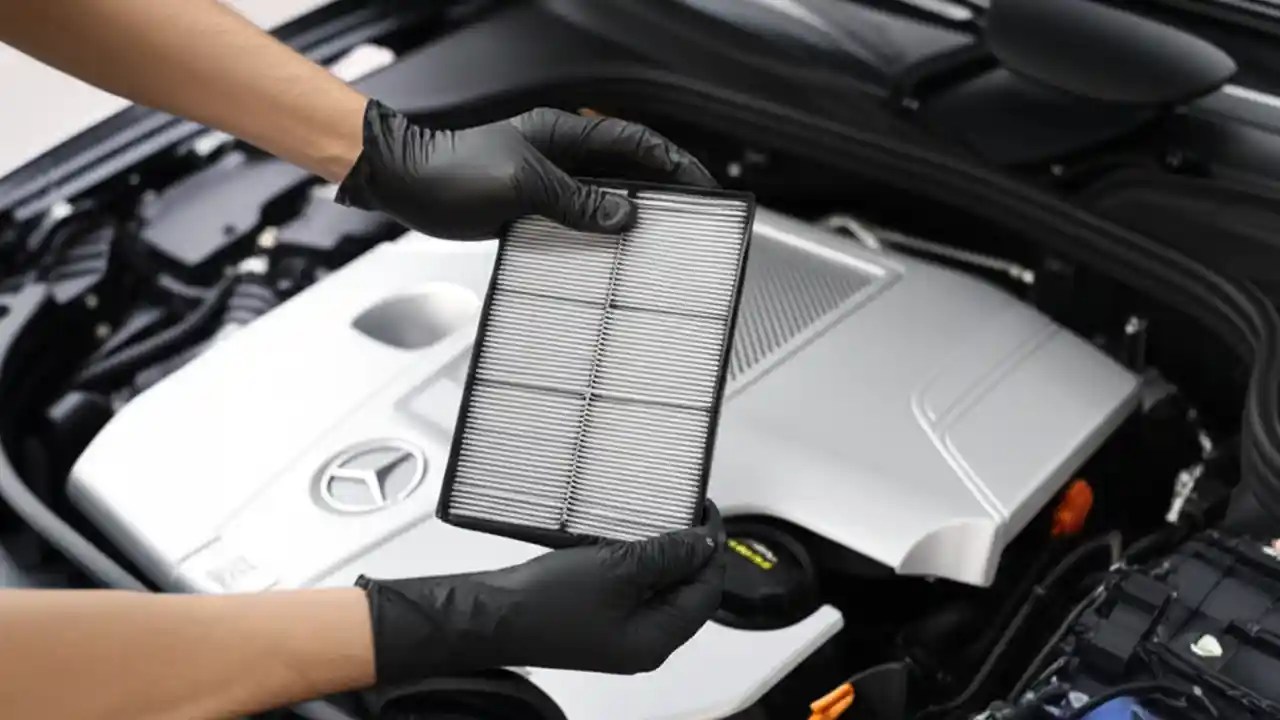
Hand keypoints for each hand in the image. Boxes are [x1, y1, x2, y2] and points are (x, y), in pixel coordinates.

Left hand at [334, 101, 716, 238]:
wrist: (405, 185)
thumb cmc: (451, 172)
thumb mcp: (522, 185)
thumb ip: (576, 200)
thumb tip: (625, 213)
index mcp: (562, 135)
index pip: (634, 143)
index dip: (673, 162)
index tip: (702, 183)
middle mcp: (559, 155)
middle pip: (625, 172)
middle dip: (661, 192)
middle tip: (692, 216)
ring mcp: (546, 182)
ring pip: (602, 200)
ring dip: (629, 219)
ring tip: (659, 241)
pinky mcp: (532, 208)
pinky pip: (577, 222)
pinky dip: (597, 237)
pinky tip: (608, 258)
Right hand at [357, 504, 725, 683]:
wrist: (492, 616)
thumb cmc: (545, 604)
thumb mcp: (618, 569)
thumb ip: (668, 556)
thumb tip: (703, 543)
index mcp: (656, 640)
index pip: (706, 592)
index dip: (711, 551)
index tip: (707, 514)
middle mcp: (643, 641)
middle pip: (687, 593)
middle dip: (690, 552)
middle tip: (687, 513)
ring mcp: (620, 631)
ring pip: (660, 589)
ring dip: (664, 555)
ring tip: (662, 519)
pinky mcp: (599, 619)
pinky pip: (634, 589)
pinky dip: (639, 564)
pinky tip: (631, 537)